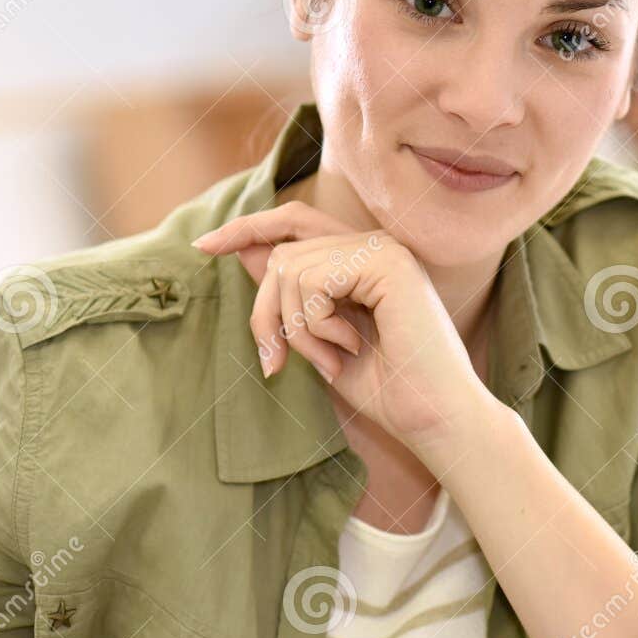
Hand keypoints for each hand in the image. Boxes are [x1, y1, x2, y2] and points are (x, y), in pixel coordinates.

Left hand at [192, 201, 490, 450]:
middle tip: (277, 362)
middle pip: (281, 255)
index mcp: (366, 258)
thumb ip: (291, 294)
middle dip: (266, 314)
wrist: (433, 416)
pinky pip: (313, 282)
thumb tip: (246, 250)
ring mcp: (385, 249)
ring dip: (296, 328)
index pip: (295, 222)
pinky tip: (350, 346)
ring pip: (290, 269)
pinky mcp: (388, 262)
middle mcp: (376, 245)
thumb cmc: (389, 389)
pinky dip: (315, 325)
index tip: (204, 246)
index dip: (249, 227)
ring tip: (332, 357)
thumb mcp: (320, 339)